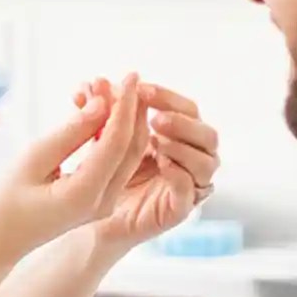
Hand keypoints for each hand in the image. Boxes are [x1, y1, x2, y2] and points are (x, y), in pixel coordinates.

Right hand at [0, 73, 145, 265]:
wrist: (0, 240)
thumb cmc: (7, 199)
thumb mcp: (34, 158)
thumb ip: (71, 132)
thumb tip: (103, 104)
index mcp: (86, 194)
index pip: (117, 141)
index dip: (125, 105)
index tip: (130, 75)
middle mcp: (104, 201)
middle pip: (132, 147)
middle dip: (130, 109)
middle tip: (123, 77)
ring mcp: (105, 203)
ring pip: (127, 153)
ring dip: (121, 120)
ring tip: (104, 88)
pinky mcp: (100, 198)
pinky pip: (114, 161)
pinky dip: (110, 134)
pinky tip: (98, 110)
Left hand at [75, 79, 219, 252]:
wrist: (90, 213)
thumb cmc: (102, 170)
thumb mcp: (100, 135)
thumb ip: (100, 111)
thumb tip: (89, 84)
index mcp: (178, 136)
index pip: (188, 109)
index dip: (169, 97)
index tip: (141, 88)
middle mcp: (190, 159)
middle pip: (207, 134)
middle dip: (183, 122)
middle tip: (156, 119)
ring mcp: (188, 185)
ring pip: (208, 163)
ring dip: (184, 148)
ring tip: (156, 141)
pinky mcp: (178, 209)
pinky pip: (192, 193)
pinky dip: (180, 175)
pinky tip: (161, 163)